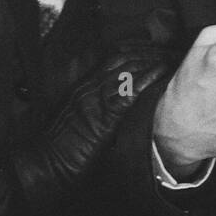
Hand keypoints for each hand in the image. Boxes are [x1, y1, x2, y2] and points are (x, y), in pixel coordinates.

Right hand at [12, 47, 168, 210]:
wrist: (45, 166)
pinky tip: (161, 72)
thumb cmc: (61, 149)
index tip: (156, 49)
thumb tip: (122, 103)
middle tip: (169, 50)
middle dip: (149, 52)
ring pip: (128, 70)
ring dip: (152, 61)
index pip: (114, 58)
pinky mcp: (103, 116)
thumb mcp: (78, 120)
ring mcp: (96, 100)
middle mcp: (89, 88)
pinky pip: (128, 91)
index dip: (137, 51)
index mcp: (83, 87)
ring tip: (170, 57)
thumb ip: (96, 107)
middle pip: (124, 59)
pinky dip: (147, 79)